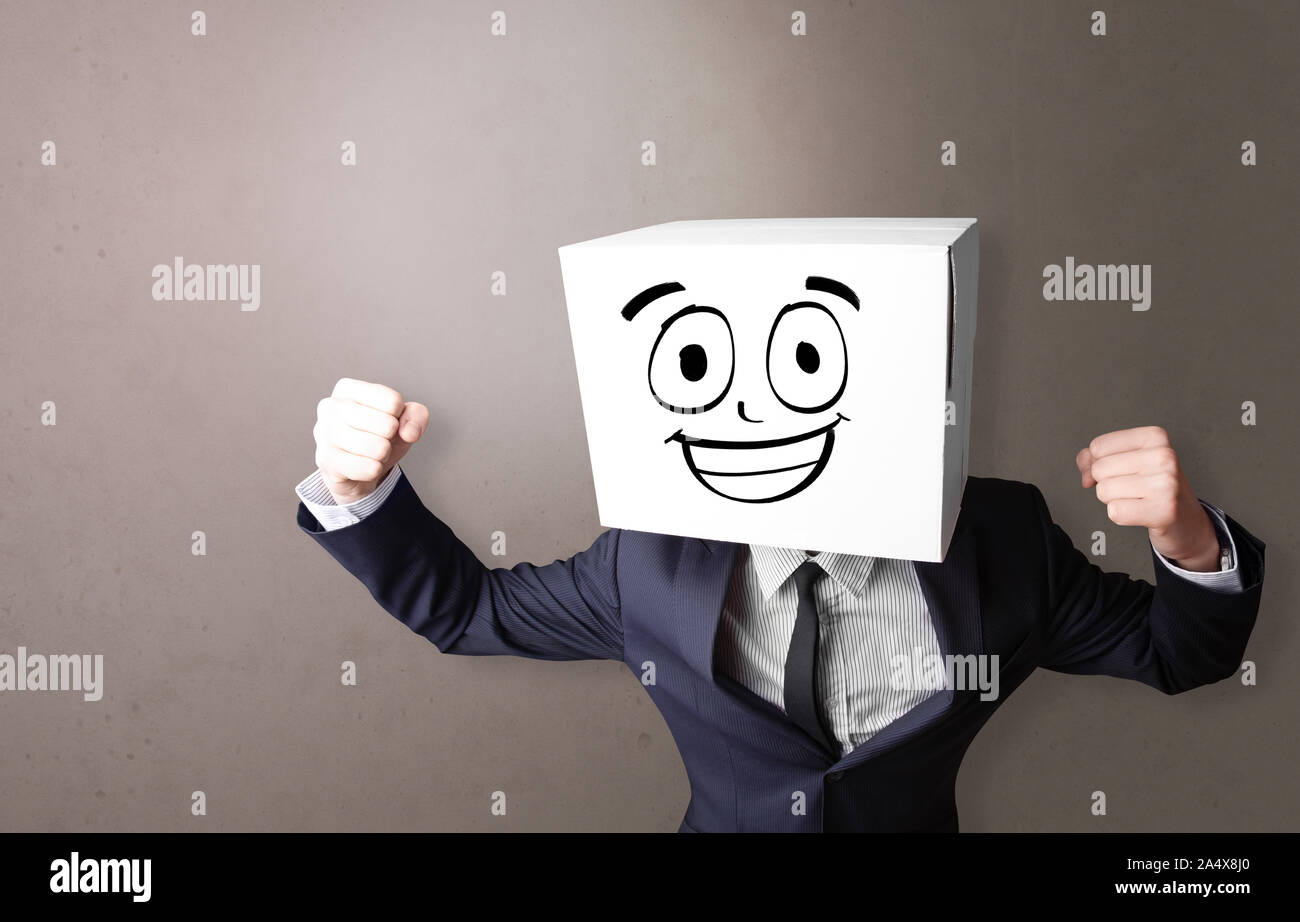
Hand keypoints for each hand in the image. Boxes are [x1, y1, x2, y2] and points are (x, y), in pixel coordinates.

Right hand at [313, 377, 428, 505]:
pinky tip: (367, 466)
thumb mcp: (402, 420)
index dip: (399, 416)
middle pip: (387, 424)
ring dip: (384, 454)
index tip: (388, 419)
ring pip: (377, 447)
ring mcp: (324, 433)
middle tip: (381, 439)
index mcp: (347, 388)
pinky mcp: (326, 460)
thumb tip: (409, 432)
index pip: (393, 401)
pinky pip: (366, 468)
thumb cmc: (376, 436)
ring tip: (374, 452)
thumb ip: (416, 416)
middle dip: (392, 437)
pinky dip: (375, 469)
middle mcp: (330, 406)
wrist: (354, 469)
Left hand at [1075, 425, 1220, 571]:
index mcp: (1154, 437)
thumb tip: (1085, 470)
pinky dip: (1122, 515)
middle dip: (1107, 482)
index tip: (1122, 470)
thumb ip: (1095, 457)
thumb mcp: (1129, 460)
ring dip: (1114, 500)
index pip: (1098, 447)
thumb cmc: (1154, 485)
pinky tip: (1141, 512)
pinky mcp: (1164, 510)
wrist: (1186, 518)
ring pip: (1104, 491)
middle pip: (1099, 469)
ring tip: (1138, 498)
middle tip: (1133, 487)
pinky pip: (1115, 512)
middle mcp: (1164, 456)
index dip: (1099, 463)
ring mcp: (1166, 483)